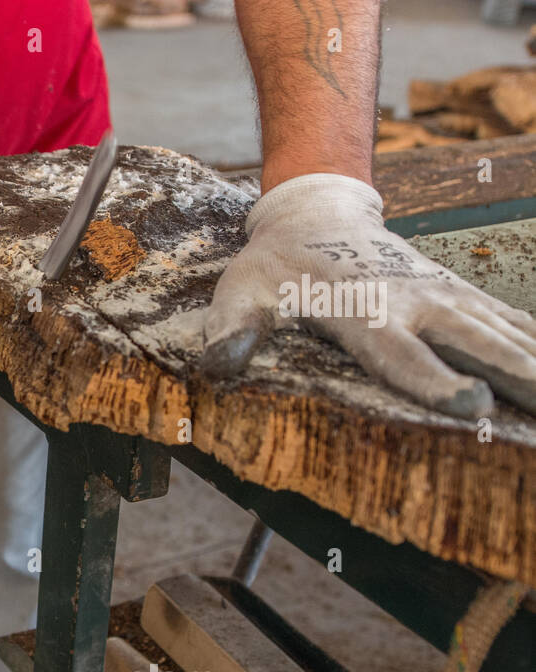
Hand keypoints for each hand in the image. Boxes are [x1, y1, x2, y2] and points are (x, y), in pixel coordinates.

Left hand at [200, 174, 535, 417]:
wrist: (316, 212)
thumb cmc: (272, 266)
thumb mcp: (241, 292)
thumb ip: (233, 328)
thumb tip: (219, 367)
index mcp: (360, 310)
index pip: (401, 353)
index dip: (434, 381)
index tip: (472, 406)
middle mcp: (412, 301)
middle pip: (472, 342)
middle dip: (515, 373)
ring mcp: (442, 294)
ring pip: (501, 331)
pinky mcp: (458, 293)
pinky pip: (507, 320)